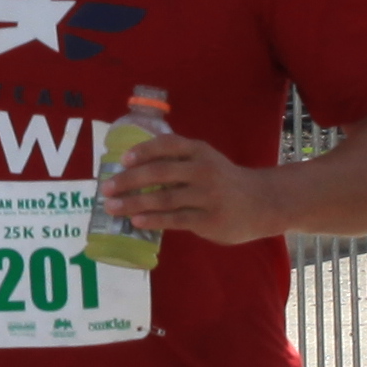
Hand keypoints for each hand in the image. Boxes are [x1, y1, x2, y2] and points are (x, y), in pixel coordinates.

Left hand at [100, 121, 277, 247]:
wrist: (261, 203)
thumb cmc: (224, 181)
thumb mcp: (206, 161)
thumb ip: (178, 161)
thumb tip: (132, 167)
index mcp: (199, 151)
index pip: (167, 145)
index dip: (143, 150)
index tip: (122, 159)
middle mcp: (203, 170)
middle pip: (159, 173)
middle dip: (129, 180)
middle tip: (105, 188)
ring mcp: (207, 195)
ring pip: (163, 199)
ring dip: (133, 204)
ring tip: (112, 207)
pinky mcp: (208, 219)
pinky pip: (175, 219)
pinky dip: (153, 220)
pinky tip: (136, 221)